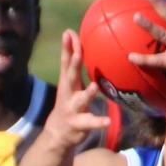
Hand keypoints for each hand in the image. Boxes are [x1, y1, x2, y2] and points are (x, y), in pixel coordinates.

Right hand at [44, 30, 112, 150]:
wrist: (58, 133)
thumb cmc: (67, 102)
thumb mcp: (69, 83)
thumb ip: (73, 64)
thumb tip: (75, 38)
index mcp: (67, 83)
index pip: (66, 62)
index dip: (68, 48)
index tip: (68, 32)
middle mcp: (68, 94)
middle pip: (70, 77)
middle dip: (73, 65)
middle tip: (77, 53)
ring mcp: (73, 110)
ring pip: (81, 101)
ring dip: (87, 93)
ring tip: (94, 86)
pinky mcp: (80, 125)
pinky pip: (91, 123)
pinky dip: (99, 122)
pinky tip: (107, 121)